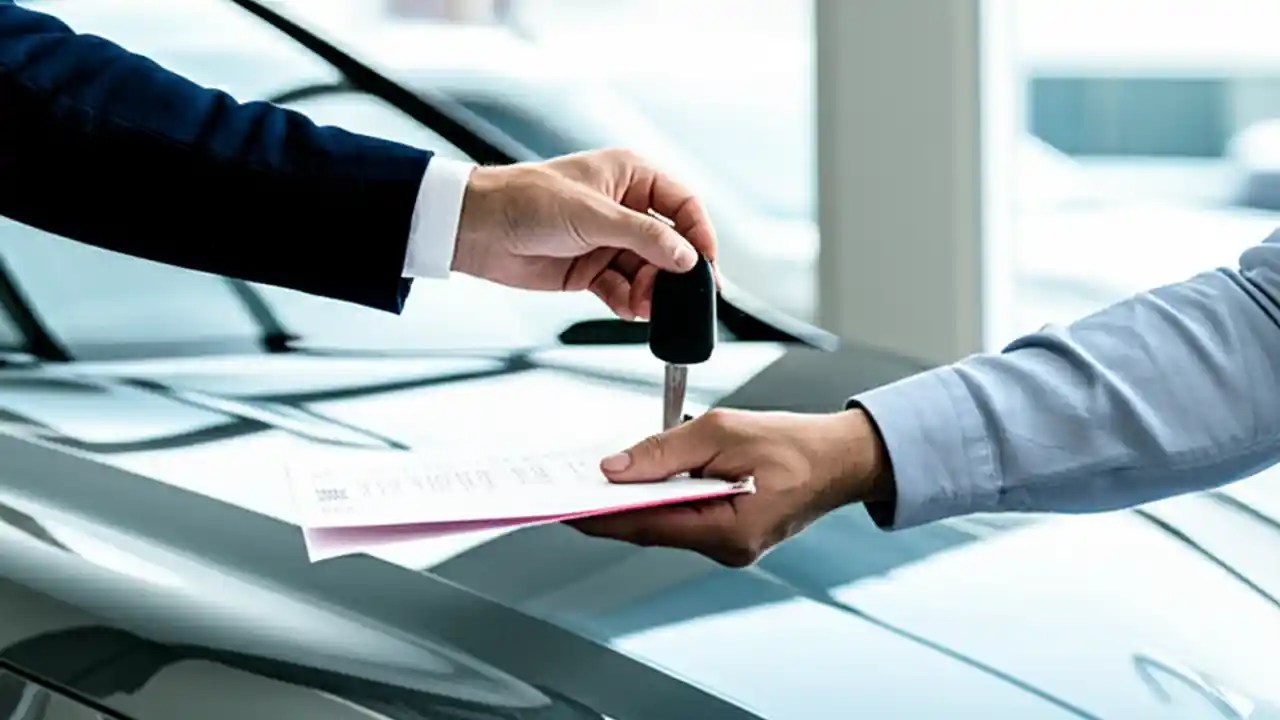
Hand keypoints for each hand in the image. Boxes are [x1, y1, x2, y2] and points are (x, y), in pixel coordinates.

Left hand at [451, 148, 716, 320]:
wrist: (475, 228)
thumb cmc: (524, 200)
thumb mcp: (592, 215)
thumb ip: (644, 237)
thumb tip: (686, 257)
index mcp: (629, 175)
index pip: (682, 204)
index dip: (699, 235)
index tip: (706, 265)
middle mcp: (623, 207)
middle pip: (668, 243)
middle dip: (673, 271)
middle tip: (676, 295)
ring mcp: (606, 240)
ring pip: (647, 271)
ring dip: (649, 291)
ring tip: (644, 304)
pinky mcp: (589, 268)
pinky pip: (622, 288)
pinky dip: (627, 301)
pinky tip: (627, 308)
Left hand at [570, 408, 895, 566]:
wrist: (842, 458)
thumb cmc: (793, 443)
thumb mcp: (721, 431)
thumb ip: (664, 451)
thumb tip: (614, 468)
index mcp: (728, 531)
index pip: (645, 526)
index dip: (598, 515)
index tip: (561, 505)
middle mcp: (727, 549)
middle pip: (649, 529)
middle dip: (608, 508)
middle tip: (566, 488)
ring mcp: (730, 547)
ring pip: (664, 525)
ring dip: (632, 503)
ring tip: (594, 480)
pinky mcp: (731, 535)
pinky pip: (683, 519)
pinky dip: (659, 501)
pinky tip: (639, 482)